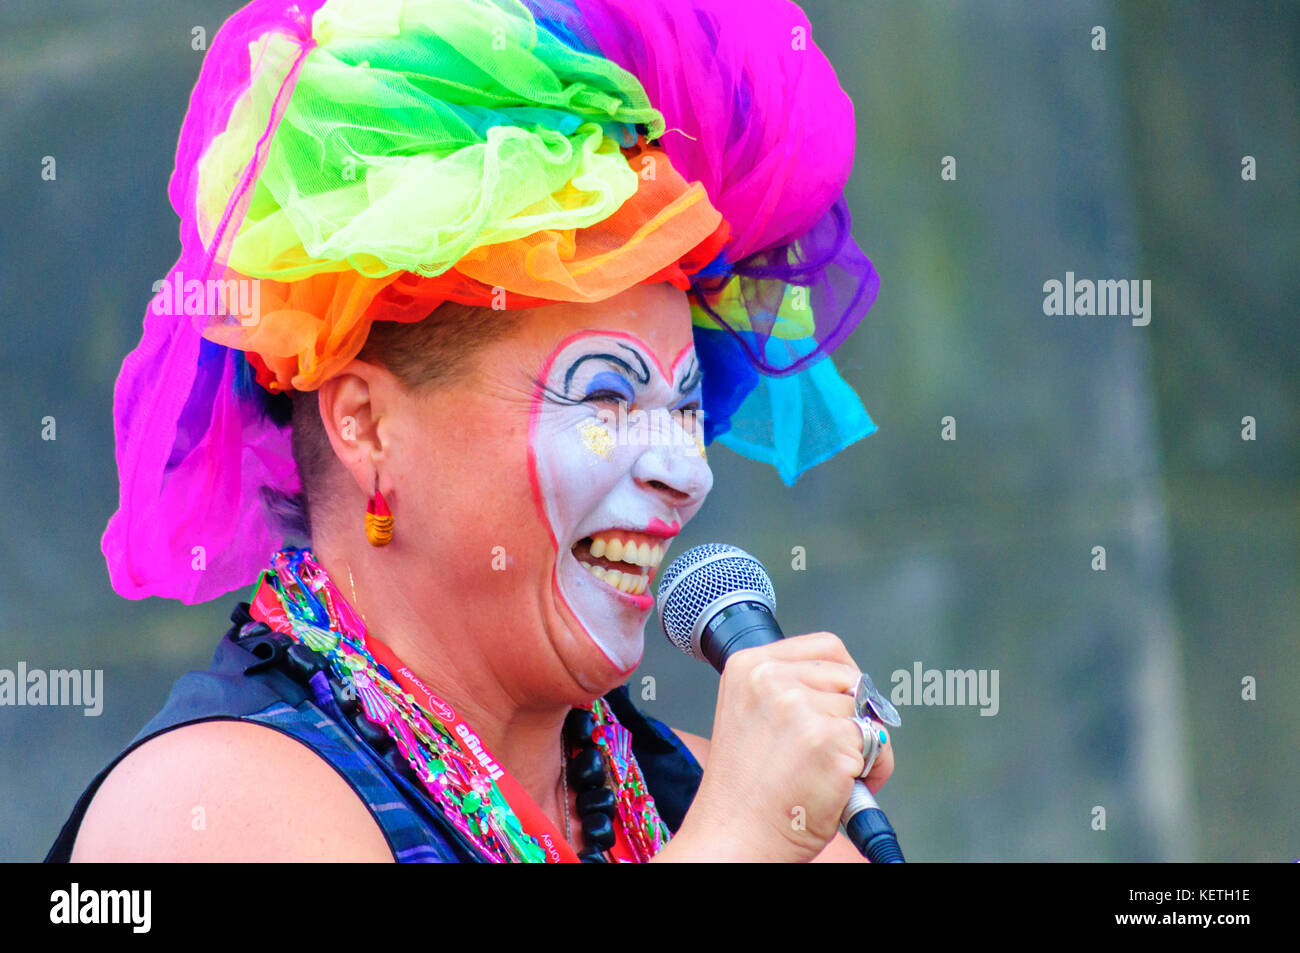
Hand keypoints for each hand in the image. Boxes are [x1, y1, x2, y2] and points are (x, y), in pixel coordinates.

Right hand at [658, 632, 892, 861]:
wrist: (734, 836)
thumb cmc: (745, 789)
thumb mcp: (751, 713)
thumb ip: (790, 688)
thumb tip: (853, 686)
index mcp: (749, 666)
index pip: (826, 646)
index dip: (843, 677)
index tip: (837, 705)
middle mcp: (771, 680)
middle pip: (850, 678)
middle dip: (854, 714)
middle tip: (828, 750)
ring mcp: (799, 709)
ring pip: (865, 713)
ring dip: (863, 745)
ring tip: (826, 772)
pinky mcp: (828, 742)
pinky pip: (877, 745)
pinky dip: (872, 771)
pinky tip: (838, 787)